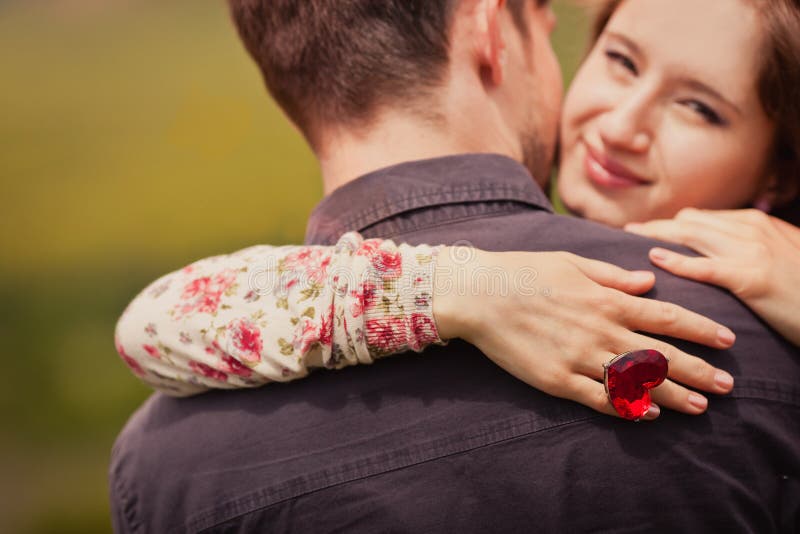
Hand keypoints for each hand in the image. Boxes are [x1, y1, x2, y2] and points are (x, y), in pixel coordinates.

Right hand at [433, 246, 736, 419]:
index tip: (726, 340)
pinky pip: (599, 399)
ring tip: (700, 407)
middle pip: (660, 355)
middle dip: (698, 371)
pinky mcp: (556, 379)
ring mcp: (578, 357)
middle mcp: (599, 330)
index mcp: (605, 299)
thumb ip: (612, 274)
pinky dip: (626, 409)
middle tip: (727, 385)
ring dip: (672, 396)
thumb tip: (648, 281)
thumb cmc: (523, 272)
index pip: (665, 316)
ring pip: (636, 382)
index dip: (699, 329)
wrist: (478, 294)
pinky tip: (647, 416)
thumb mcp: (571, 262)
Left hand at [626, 208, 799, 346]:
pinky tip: (654, 257)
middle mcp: (752, 230)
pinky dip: (677, 260)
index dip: (669, 224)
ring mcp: (753, 252)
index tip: (644, 230)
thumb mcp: (778, 256)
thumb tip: (711, 246)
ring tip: (629, 239)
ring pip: (692, 236)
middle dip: (655, 225)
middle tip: (625, 232)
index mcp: (755, 223)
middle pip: (689, 222)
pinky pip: (705, 266)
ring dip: (657, 235)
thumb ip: (747, 246)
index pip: (700, 218)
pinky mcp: (753, 277)